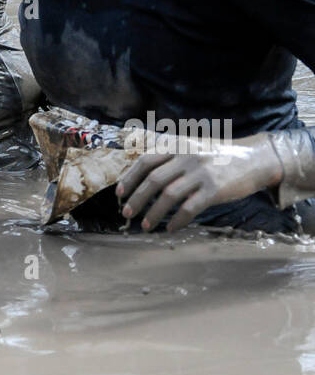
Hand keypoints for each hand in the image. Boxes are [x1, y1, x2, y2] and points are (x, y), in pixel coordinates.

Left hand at [115, 130, 281, 231]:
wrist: (254, 158)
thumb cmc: (219, 156)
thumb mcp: (192, 147)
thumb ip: (171, 157)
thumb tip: (145, 178)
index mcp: (178, 145)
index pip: (145, 160)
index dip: (130, 177)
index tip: (119, 193)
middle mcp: (186, 156)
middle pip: (153, 180)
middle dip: (137, 199)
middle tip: (126, 213)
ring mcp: (200, 172)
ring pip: (168, 195)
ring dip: (153, 213)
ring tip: (145, 225)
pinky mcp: (214, 189)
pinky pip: (190, 208)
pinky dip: (177, 220)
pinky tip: (171, 229)